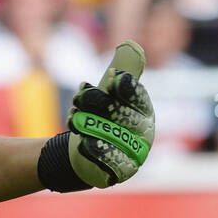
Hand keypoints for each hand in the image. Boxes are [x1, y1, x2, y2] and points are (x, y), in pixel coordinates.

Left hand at [66, 41, 154, 187]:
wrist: (84, 151)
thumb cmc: (99, 117)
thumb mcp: (108, 92)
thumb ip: (121, 69)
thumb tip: (130, 45)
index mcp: (144, 110)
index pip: (139, 97)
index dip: (127, 88)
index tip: (114, 78)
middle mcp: (144, 133)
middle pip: (124, 116)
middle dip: (99, 103)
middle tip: (78, 96)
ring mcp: (136, 155)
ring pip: (115, 138)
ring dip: (91, 126)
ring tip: (73, 119)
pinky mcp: (122, 172)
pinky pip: (111, 163)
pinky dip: (95, 151)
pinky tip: (81, 143)